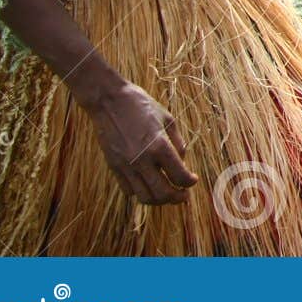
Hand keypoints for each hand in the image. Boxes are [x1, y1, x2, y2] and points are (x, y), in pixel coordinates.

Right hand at [84, 81, 197, 205]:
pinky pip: (129, 190)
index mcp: (159, 146)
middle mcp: (143, 160)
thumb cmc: (141, 105)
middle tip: (183, 196)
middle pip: (163, 193)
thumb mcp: (168, 118)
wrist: (109, 101)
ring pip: (144, 197)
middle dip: (177, 198)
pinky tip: (148, 184)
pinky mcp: (113, 167)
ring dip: (159, 200)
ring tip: (167, 194)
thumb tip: (182, 160)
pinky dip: (141, 192)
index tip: (193, 180)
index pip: (180, 176)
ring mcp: (126, 166)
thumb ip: (178, 142)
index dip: (189, 182)